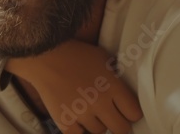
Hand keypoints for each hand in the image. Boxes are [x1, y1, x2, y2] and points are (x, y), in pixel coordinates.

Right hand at [7, 39, 141, 133]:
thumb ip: (116, 78)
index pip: (134, 113)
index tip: (127, 110)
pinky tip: (78, 117)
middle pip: (121, 129)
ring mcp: (81, 114)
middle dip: (119, 123)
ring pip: (100, 132)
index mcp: (112, 86)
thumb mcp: (103, 58)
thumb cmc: (75, 54)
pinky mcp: (65, 121)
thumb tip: (126, 93)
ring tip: (90, 110)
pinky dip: (79, 129)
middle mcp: (99, 102)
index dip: (132, 113)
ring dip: (97, 123)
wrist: (45, 56)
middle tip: (113, 116)